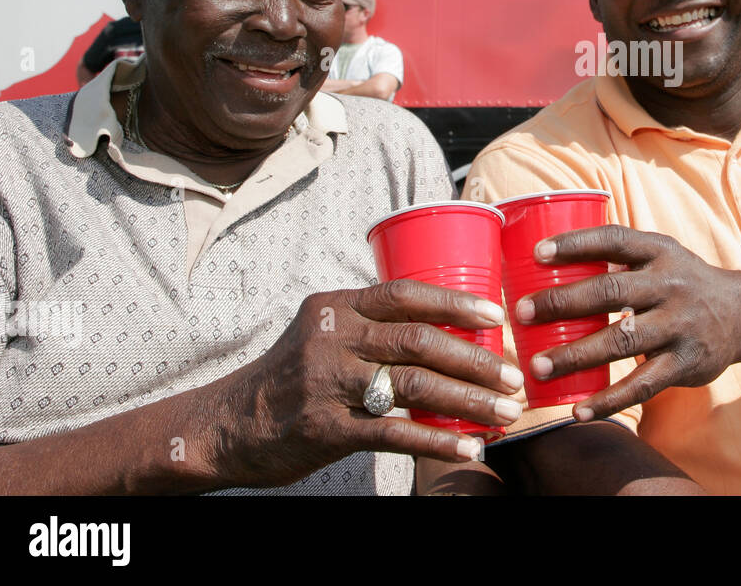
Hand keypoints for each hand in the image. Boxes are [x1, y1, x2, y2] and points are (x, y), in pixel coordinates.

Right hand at [210, 279, 522, 487]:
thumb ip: (372, 325)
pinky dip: (437, 440)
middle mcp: (331, 339)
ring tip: (504, 412)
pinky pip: (393, 433)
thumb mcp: (323, 332)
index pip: (404, 293)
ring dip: (468, 400)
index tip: (496, 314)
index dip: (455, 302)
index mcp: (336, 306)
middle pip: (418, 341)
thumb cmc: (292, 375)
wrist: (227, 424)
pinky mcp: (324, 429)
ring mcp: (326, 384)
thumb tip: (451, 327)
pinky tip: (468, 447)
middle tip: (514, 376)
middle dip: (475, 359)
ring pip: (413, 386)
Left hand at [515, 225, 740, 420]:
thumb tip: (547, 263)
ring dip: (576, 355)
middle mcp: (671, 285)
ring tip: (538, 366)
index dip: (576, 243)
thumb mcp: (661, 257)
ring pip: (621, 341)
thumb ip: (619, 259)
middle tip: (522, 311)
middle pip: (610, 292)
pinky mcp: (685, 363)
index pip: (615, 240)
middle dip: (562, 301)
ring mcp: (679, 325)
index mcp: (660, 252)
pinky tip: (578, 410)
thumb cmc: (683, 283)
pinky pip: (642, 385)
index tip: (537, 253)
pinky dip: (609, 400)